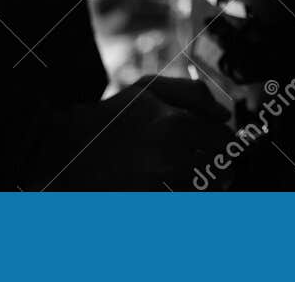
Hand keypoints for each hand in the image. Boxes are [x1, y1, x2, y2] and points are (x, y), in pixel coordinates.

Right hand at [45, 75, 231, 189]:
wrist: (68, 151)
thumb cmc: (112, 117)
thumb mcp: (149, 89)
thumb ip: (193, 93)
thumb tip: (224, 114)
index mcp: (178, 125)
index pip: (226, 141)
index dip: (226, 143)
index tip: (219, 145)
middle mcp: (172, 159)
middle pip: (221, 173)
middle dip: (219, 169)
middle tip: (209, 166)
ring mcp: (160, 188)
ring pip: (204, 194)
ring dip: (203, 188)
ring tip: (188, 178)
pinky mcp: (150, 205)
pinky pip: (183, 204)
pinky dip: (184, 198)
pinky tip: (172, 189)